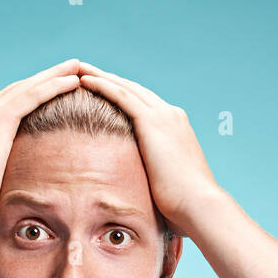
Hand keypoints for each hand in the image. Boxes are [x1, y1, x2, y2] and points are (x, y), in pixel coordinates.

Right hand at [0, 59, 83, 236]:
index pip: (7, 106)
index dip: (29, 96)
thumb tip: (7, 197)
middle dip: (43, 78)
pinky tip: (72, 80)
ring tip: (77, 66)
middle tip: (68, 68)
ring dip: (54, 75)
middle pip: (18, 89)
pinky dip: (53, 86)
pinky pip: (32, 96)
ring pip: (27, 87)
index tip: (48, 91)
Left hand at [76, 62, 220, 234]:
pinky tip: (84, 79)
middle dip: (110, 80)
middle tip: (86, 70)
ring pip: (125, 87)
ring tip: (78, 68)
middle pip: (134, 90)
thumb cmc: (185, 208)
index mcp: (176, 130)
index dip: (123, 96)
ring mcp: (163, 116)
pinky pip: (121, 95)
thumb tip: (145, 198)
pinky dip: (103, 84)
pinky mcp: (152, 121)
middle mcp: (171, 116)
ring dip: (101, 76)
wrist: (198, 205)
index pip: (145, 106)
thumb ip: (155, 181)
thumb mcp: (168, 187)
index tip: (104, 92)